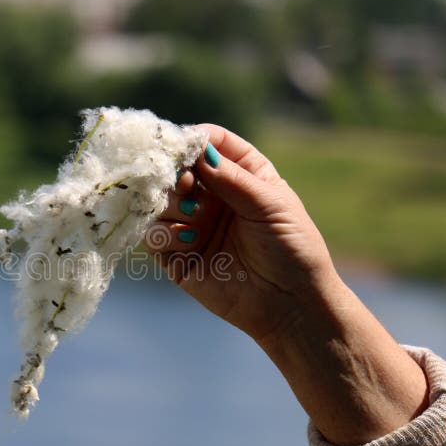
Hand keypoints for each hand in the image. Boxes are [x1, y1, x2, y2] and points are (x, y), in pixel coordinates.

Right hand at [148, 123, 335, 343]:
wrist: (289, 304)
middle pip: (176, 167)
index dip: (193, 140)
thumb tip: (199, 151)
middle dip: (175, 171)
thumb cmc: (291, 249)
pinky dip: (163, 231)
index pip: (209, 143)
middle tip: (185, 183)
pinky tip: (188, 239)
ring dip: (171, 202)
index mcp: (240, 174)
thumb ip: (233, 178)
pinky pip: (153, 233)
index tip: (185, 145)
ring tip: (195, 215)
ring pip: (159, 199)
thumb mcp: (270, 205)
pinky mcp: (177, 255)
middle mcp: (212, 195)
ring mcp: (192, 223)